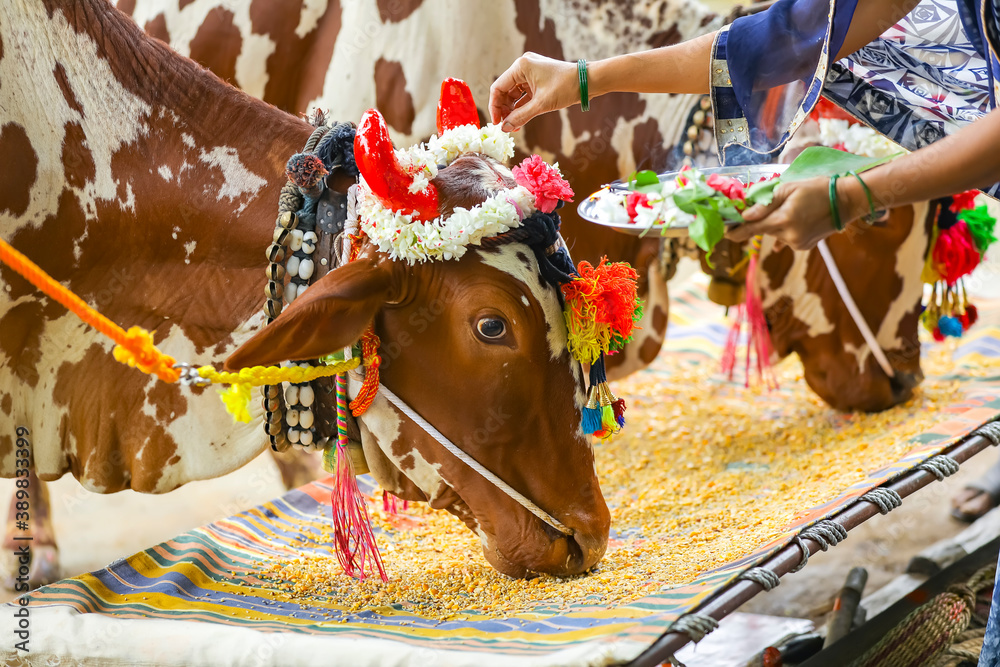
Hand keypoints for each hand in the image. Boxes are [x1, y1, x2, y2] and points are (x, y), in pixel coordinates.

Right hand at [489, 53, 578, 131]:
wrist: (587, 81)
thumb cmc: (566, 87)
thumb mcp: (541, 104)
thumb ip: (521, 116)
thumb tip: (504, 128)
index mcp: (521, 66)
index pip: (498, 87)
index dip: (495, 107)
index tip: (497, 123)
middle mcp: (523, 66)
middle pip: (504, 90)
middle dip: (504, 109)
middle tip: (506, 126)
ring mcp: (530, 72)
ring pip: (513, 93)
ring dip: (512, 110)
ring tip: (514, 126)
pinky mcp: (537, 79)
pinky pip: (523, 94)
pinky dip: (521, 106)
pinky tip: (520, 120)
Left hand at [726, 176, 865, 249]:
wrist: (847, 201)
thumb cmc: (817, 188)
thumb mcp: (788, 188)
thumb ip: (765, 203)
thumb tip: (744, 215)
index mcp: (783, 220)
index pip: (750, 229)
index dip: (735, 231)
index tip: (724, 231)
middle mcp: (789, 236)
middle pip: (762, 230)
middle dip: (759, 221)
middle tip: (765, 207)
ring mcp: (797, 243)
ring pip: (774, 235)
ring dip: (775, 224)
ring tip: (792, 209)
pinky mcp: (804, 246)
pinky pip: (786, 239)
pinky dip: (785, 231)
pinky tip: (794, 221)